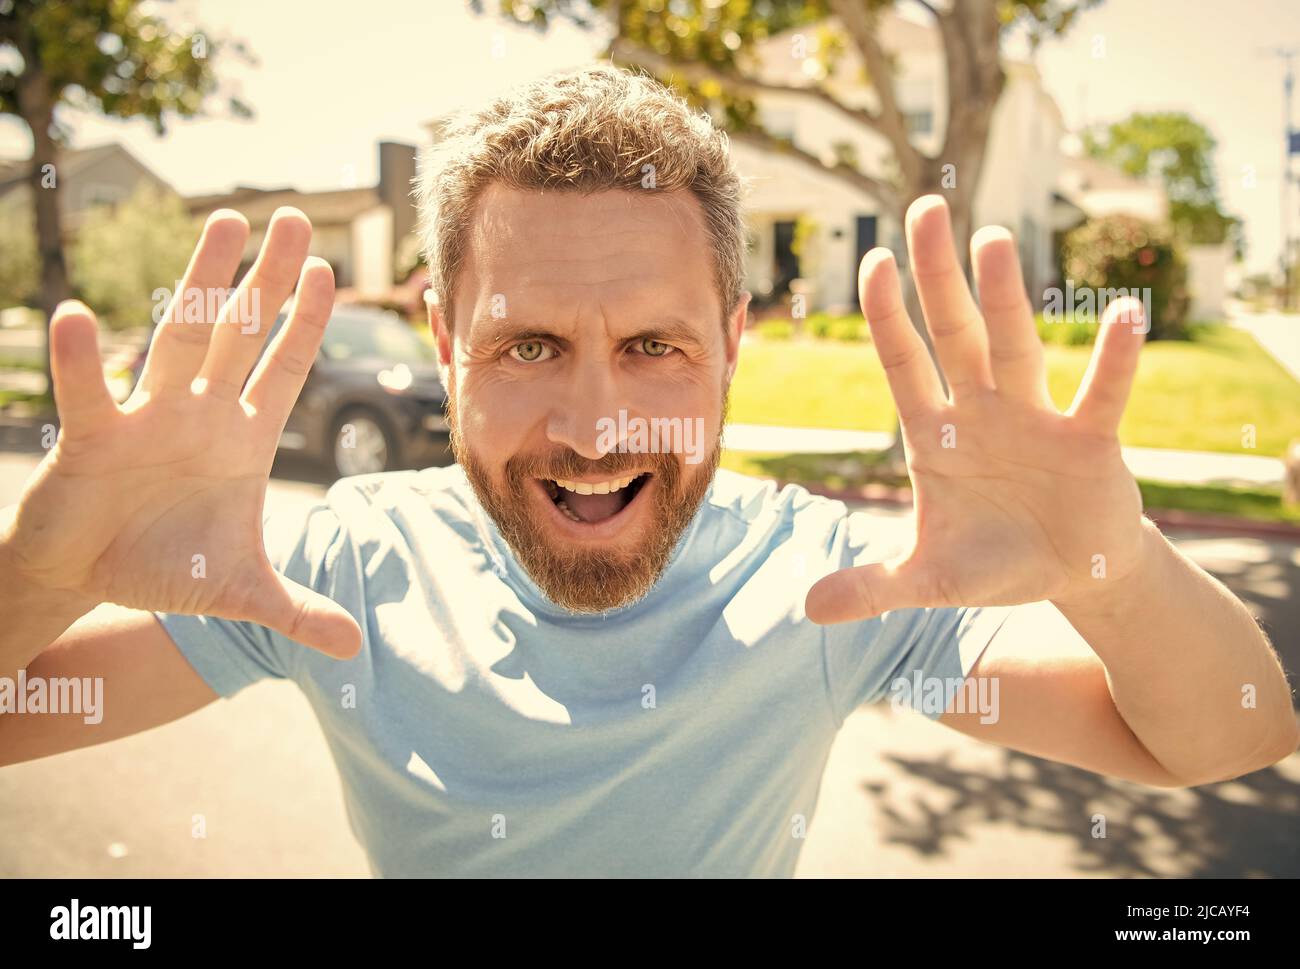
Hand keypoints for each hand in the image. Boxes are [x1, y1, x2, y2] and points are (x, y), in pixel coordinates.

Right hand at [0, 208, 361, 657]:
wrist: (92, 578)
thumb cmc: (168, 566)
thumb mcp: (241, 592)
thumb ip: (297, 612)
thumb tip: (354, 648)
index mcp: (243, 437)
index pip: (285, 368)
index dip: (306, 323)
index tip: (329, 272)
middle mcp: (200, 413)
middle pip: (241, 333)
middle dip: (265, 279)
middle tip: (290, 217)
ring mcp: (148, 417)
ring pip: (178, 338)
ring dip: (201, 284)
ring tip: (221, 226)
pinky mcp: (93, 439)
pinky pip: (92, 394)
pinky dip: (86, 362)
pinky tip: (79, 318)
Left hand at [805, 195, 1146, 624]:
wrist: (1068, 578)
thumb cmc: (992, 562)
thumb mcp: (927, 580)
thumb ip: (872, 586)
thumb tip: (807, 611)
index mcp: (935, 434)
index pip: (903, 362)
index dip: (886, 315)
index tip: (873, 259)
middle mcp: (982, 412)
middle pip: (954, 334)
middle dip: (937, 276)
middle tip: (925, 207)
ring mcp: (1036, 421)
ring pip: (1016, 349)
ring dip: (1005, 300)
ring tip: (993, 241)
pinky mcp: (1090, 443)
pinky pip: (1100, 394)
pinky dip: (1112, 360)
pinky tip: (1122, 315)